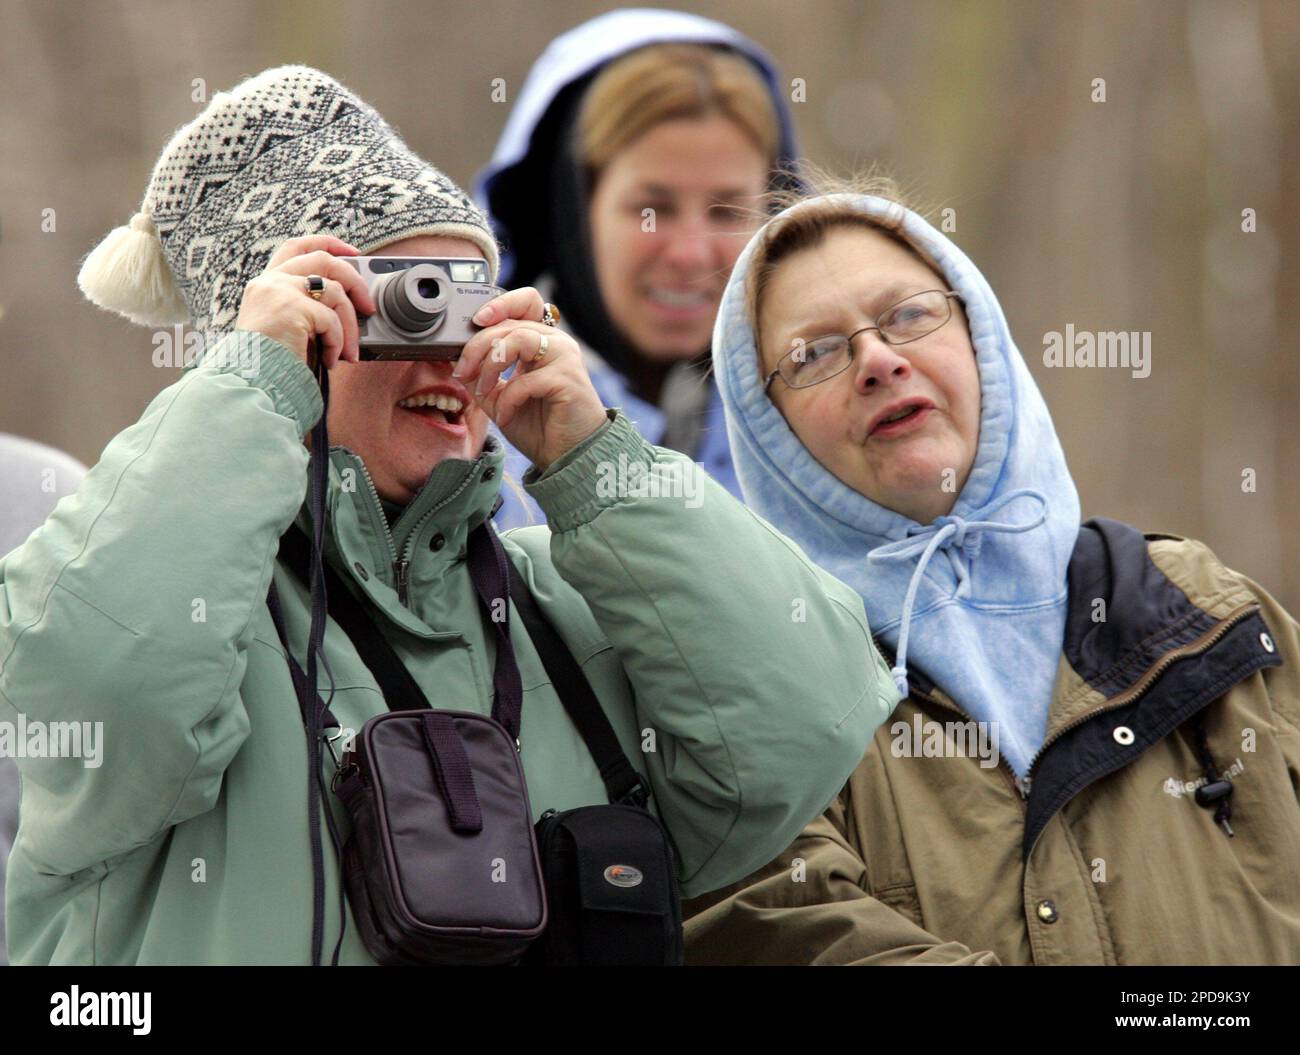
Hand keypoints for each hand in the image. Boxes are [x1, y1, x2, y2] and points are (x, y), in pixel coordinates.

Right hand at [233, 235, 376, 368]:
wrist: (250, 381)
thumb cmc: (270, 362)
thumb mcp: (288, 326)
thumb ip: (309, 308)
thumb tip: (352, 307)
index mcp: (267, 283)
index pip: (297, 246)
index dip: (328, 243)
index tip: (352, 253)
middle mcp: (271, 281)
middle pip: (323, 260)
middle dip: (355, 281)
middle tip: (369, 307)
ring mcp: (280, 290)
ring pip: (334, 291)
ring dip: (350, 325)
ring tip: (348, 351)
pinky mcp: (292, 307)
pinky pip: (331, 319)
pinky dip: (337, 342)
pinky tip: (330, 359)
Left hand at [454, 288, 608, 473]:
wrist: (567, 456)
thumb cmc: (540, 426)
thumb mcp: (500, 397)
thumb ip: (483, 377)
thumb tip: (459, 361)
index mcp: (542, 341)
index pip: (525, 303)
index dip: (500, 304)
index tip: (476, 321)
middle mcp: (555, 343)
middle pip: (510, 324)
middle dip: (478, 346)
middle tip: (464, 371)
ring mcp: (565, 358)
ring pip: (519, 339)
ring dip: (491, 366)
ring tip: (485, 393)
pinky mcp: (568, 379)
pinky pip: (527, 379)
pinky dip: (508, 399)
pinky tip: (505, 415)